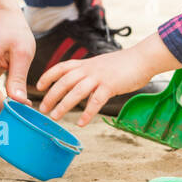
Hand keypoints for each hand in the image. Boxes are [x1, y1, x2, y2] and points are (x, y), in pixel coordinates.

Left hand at [37, 47, 153, 126]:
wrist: (142, 58)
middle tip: (43, 108)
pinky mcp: (110, 86)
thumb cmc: (122, 64)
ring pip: (76, 91)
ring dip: (64, 105)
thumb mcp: (100, 65)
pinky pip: (96, 101)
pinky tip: (81, 123)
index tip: (39, 86)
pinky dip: (87, 113)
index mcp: (85, 64)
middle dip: (51, 95)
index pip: (61, 67)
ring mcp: (99, 77)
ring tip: (55, 117)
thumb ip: (88, 73)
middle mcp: (89, 69)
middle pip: (64, 81)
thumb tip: (79, 85)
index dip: (48, 76)